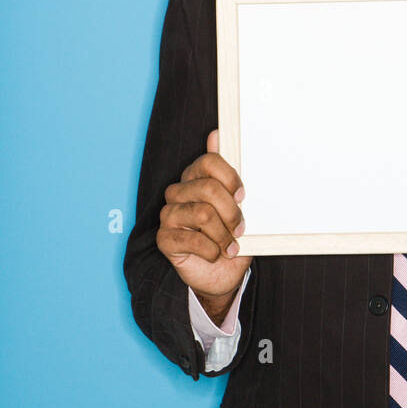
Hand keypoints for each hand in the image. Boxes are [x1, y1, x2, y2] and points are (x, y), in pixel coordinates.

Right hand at [157, 129, 249, 313]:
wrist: (222, 273)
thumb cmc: (230, 235)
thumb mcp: (237, 205)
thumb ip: (227, 173)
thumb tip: (216, 134)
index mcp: (195, 177)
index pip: (209, 162)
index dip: (230, 178)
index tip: (242, 196)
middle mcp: (179, 192)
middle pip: (208, 189)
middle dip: (232, 212)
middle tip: (241, 229)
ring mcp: (169, 215)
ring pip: (202, 214)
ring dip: (223, 234)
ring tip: (231, 246)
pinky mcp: (164, 239)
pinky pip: (191, 240)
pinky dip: (211, 250)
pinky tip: (215, 254)